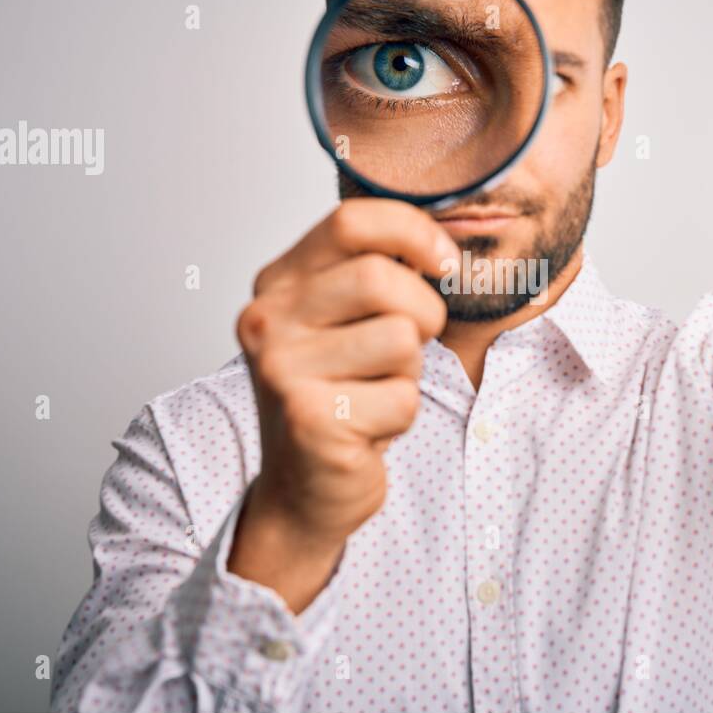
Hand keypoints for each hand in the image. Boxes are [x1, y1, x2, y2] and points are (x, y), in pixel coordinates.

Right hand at [229, 199, 458, 607]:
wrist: (301, 490)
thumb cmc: (337, 396)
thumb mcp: (344, 322)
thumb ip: (374, 273)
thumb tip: (443, 240)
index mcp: (278, 283)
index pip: (351, 221)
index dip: (413, 233)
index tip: (442, 262)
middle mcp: (268, 320)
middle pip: (382, 278)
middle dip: (423, 314)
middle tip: (410, 347)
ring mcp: (283, 370)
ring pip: (401, 339)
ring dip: (408, 372)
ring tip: (374, 392)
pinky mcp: (310, 420)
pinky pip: (402, 397)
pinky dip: (400, 418)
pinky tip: (366, 429)